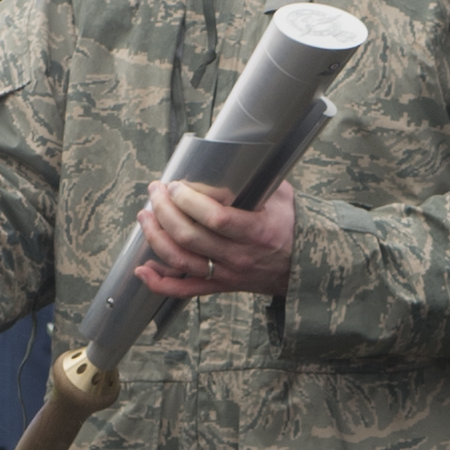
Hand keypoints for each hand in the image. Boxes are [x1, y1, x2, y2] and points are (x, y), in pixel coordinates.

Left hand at [136, 179, 295, 298]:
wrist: (307, 265)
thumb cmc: (291, 225)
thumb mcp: (281, 195)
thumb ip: (254, 179)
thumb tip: (224, 160)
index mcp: (257, 231)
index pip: (216, 218)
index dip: (189, 201)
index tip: (175, 185)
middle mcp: (239, 256)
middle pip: (190, 237)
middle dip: (164, 211)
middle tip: (155, 192)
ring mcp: (228, 274)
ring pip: (181, 260)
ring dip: (156, 237)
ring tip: (145, 216)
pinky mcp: (220, 286)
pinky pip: (185, 289)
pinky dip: (160, 282)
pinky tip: (142, 269)